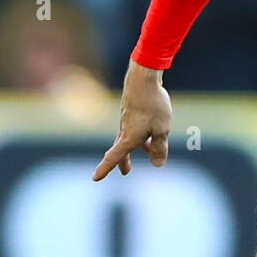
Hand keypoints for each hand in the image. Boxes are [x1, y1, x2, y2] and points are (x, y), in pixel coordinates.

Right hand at [93, 59, 172, 178]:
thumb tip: (157, 164)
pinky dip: (141, 134)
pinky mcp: (132, 111)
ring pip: (129, 137)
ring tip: (145, 151)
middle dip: (122, 161)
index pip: (113, 157)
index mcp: (128, 138)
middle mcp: (124, 130)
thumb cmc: (153, 104)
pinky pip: (134, 126)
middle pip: (121, 150)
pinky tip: (152, 130)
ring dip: (135, 147)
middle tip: (125, 171)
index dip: (104, 169)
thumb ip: (160, 148)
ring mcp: (127, 119)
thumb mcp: (162, 129)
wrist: (144, 78)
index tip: (95, 178)